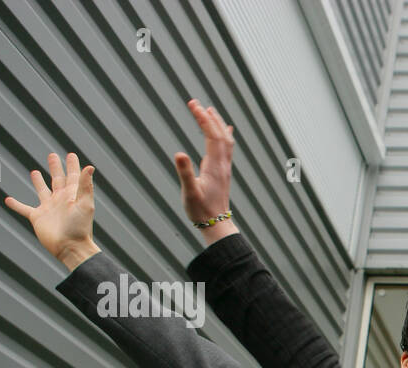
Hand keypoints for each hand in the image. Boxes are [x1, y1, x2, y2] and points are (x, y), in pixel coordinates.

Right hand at [4, 153, 99, 270]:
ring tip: (34, 172)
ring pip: (42, 191)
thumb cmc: (80, 228)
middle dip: (55, 168)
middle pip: (57, 180)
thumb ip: (85, 186)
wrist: (70, 248)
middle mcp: (60, 200)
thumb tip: (90, 167)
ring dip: (38, 181)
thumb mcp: (85, 205)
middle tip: (52, 156)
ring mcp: (48, 208)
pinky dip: (16, 204)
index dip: (72, 165)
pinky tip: (7, 199)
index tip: (71, 155)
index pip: (72, 176)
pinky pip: (24, 209)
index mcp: (72, 196)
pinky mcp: (37, 218)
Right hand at [174, 98, 238, 243]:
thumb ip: (184, 172)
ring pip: (226, 140)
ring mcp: (225, 168)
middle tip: (195, 103)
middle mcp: (223, 165)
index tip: (193, 104)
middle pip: (220, 134)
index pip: (211, 136)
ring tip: (210, 110)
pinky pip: (227, 149)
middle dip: (208, 117)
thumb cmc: (200, 210)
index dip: (203, 119)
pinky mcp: (223, 172)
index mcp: (214, 166)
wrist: (216, 224)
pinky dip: (225, 135)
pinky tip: (226, 130)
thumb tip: (179, 153)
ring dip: (218, 124)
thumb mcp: (189, 192)